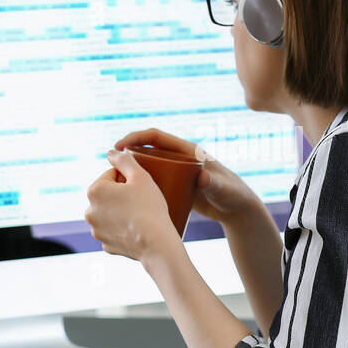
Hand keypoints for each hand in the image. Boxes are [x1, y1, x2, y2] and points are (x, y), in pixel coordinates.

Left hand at [83, 149, 181, 262]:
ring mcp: (96, 230)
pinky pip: (114, 231)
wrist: (156, 244)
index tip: (140, 186)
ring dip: (121, 211)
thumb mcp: (140, 176)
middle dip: (122, 194)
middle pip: (109, 195)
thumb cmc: (149, 207)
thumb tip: (111, 152)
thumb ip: (124, 160)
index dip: (128, 178)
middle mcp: (89, 211)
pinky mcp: (105, 245)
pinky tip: (137, 229)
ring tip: (141, 214)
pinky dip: (123, 229)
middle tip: (142, 199)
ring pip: (110, 213)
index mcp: (94, 191)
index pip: (111, 175)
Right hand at [113, 128, 262, 225]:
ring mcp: (176, 173)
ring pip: (148, 168)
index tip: (119, 146)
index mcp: (188, 150)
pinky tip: (129, 199)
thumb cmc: (233, 195)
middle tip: (110, 164)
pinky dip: (141, 188)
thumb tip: (203, 176)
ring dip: (132, 172)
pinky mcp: (175, 188)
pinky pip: (153, 183)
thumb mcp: (223, 188)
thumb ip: (214, 182)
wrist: (237, 210)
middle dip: (128, 155)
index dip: (136, 137)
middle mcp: (179, 159)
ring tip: (115, 183)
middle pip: (148, 151)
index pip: (156, 137)